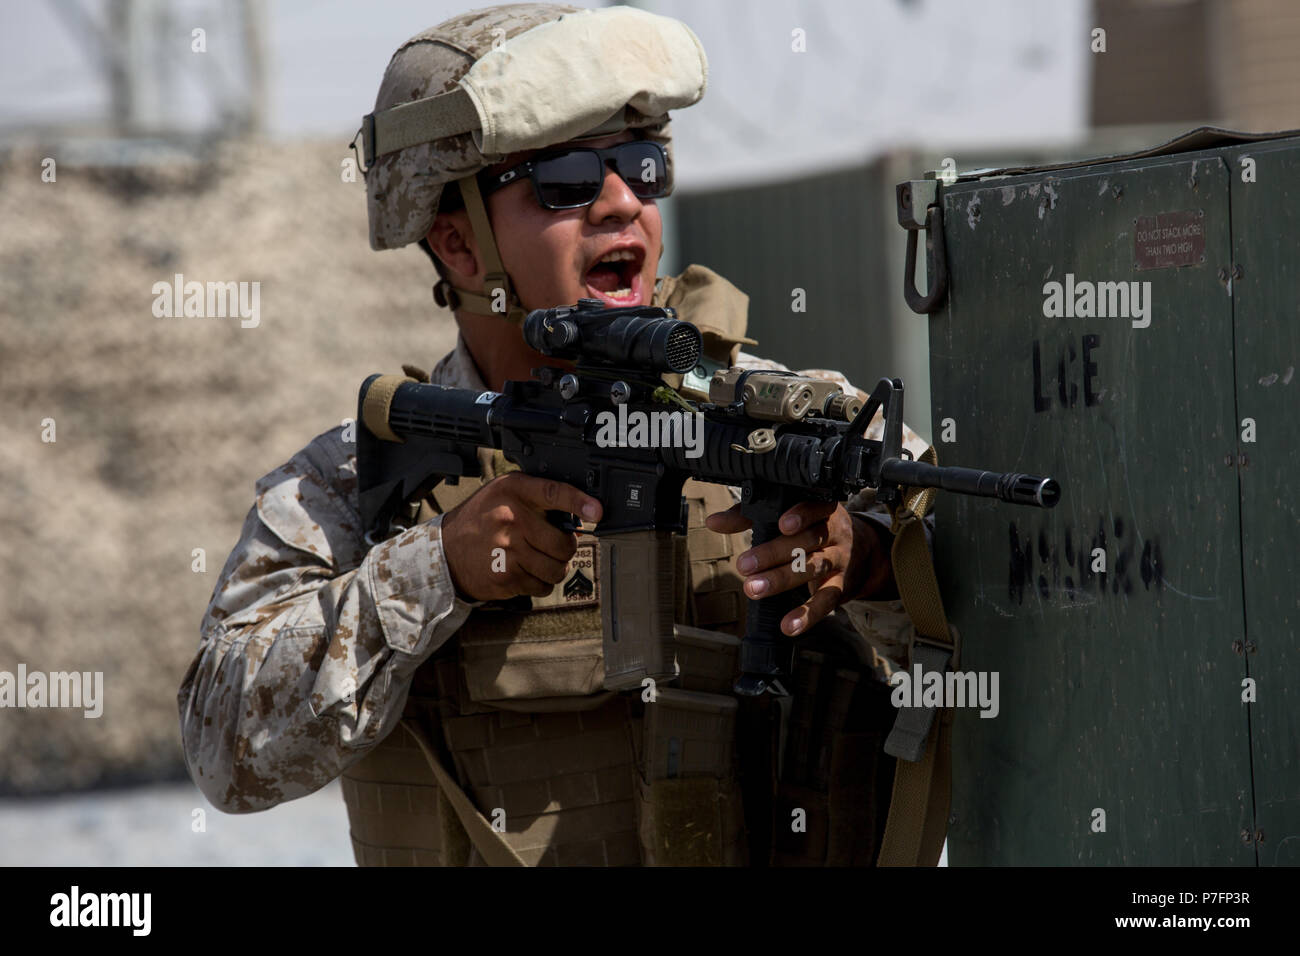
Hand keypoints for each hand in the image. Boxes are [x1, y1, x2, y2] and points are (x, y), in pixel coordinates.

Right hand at [440, 473, 601, 601]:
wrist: (444, 551)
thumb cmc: (480, 519)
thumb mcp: (503, 493)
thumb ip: (537, 496)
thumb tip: (578, 512)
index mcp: (514, 492)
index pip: (554, 493)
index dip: (579, 502)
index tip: (596, 510)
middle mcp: (511, 520)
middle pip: (563, 543)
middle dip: (566, 548)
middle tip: (555, 545)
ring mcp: (509, 551)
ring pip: (557, 568)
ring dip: (554, 568)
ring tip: (538, 559)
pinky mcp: (506, 578)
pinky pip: (543, 586)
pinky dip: (540, 582)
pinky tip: (525, 571)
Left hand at [705, 501, 891, 636]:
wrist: (862, 551)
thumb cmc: (813, 527)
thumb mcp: (787, 514)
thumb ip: (749, 515)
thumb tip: (715, 522)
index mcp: (822, 509)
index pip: (815, 508)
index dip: (801, 515)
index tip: (781, 523)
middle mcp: (834, 533)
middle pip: (806, 542)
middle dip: (774, 553)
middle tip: (744, 565)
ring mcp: (839, 560)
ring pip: (813, 569)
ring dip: (781, 580)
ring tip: (753, 589)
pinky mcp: (841, 587)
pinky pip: (826, 602)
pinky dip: (807, 616)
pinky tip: (788, 626)